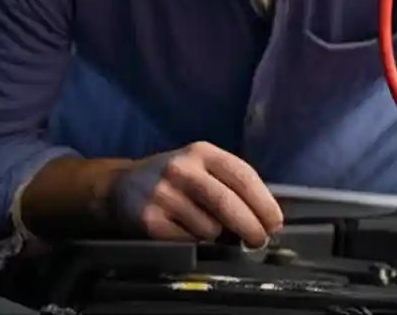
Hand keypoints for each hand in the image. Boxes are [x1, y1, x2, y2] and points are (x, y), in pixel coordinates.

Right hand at [111, 141, 283, 246]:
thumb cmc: (175, 180)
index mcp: (202, 152)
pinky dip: (194, 243)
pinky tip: (184, 232)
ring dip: (217, 236)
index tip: (275, 223)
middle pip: (227, 203)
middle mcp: (182, 169)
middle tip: (259, 240)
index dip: (264, 202)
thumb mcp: (201, 167)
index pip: (242, 176)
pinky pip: (188, 242)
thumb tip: (265, 217)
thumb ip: (230, 184)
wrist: (121, 186)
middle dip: (250, 227)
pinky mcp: (150, 220)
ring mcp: (164, 194)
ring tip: (206, 228)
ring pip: (209, 228)